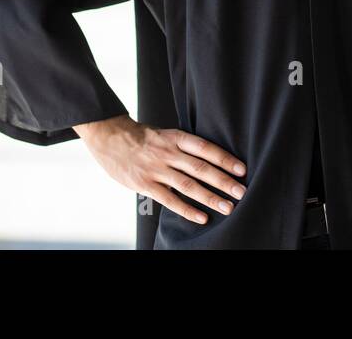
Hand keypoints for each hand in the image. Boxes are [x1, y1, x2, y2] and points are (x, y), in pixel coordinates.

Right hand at [75, 115, 247, 224]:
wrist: (110, 137)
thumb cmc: (142, 137)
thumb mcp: (166, 134)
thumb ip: (185, 146)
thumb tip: (211, 158)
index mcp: (176, 138)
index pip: (205, 148)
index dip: (225, 159)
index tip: (241, 170)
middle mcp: (168, 153)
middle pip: (201, 168)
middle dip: (224, 181)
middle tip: (241, 192)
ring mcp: (157, 169)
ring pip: (188, 185)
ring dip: (210, 197)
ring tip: (227, 207)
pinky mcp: (145, 184)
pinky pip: (169, 200)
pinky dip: (187, 210)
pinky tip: (202, 217)